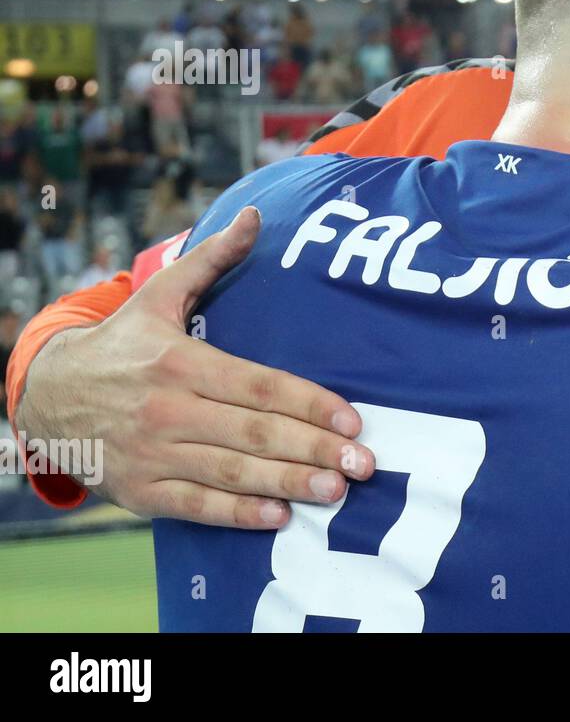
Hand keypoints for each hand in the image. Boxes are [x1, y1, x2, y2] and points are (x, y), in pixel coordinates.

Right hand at [15, 206, 374, 527]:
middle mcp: (168, 410)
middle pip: (254, 433)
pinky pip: (194, 506)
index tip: (352, 421)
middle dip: (313, 450)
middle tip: (363, 465)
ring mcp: (152, 454)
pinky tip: (278, 517)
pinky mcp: (139, 492)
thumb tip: (255, 215)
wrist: (43, 394)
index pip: (259, 386)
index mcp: (180, 363)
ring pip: (230, 473)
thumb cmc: (120, 345)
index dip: (309, 404)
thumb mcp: (158, 295)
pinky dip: (236, 514)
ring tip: (335, 491)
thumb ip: (211, 259)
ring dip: (287, 484)